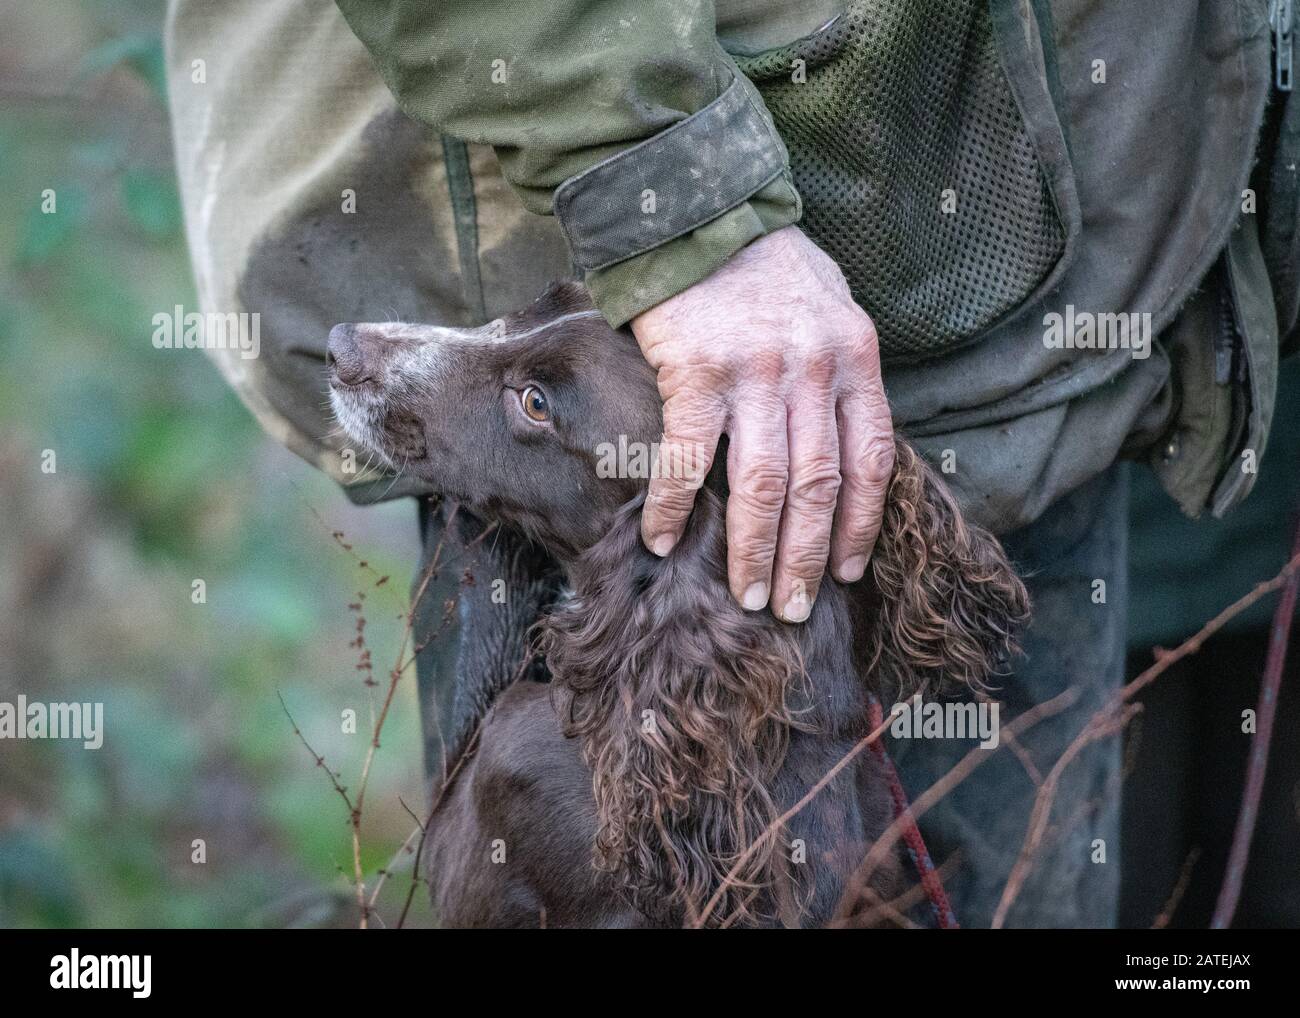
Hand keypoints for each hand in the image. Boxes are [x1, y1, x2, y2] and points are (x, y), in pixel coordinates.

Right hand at [630, 226, 893, 622]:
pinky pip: (687, 458)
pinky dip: (674, 506)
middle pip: (818, 487)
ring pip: (762, 485)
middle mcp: (814, 369)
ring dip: (752, 549)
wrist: (701, 212)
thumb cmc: (767, 269)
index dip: (861, 526)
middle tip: (790, 607)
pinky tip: (662, 540)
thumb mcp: (832, 311)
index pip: (870, 460)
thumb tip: (840, 452)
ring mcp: (755, 372)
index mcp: (856, 358)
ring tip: (743, 595)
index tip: (849, 571)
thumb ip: (841, 377)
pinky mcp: (695, 371)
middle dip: (806, 558)